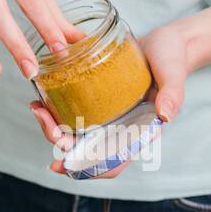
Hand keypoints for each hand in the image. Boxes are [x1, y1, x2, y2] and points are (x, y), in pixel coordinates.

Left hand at [33, 22, 191, 176]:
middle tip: (42, 117)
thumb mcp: (173, 72)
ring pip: (72, 133)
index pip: (111, 163)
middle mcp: (117, 130)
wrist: (166, 42)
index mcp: (137, 132)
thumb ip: (173, 93)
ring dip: (51, 126)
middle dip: (58, 140)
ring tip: (37, 107)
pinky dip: (55, 111)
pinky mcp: (95, 103)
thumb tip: (165, 116)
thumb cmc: (172, 58)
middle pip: (82, 150)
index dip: (86, 169)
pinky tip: (42, 100)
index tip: (62, 166)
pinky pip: (71, 114)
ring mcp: (105, 118)